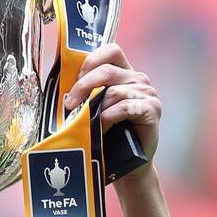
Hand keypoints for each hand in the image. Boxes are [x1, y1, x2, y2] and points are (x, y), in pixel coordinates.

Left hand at [62, 42, 159, 163]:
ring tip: (84, 122)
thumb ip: (88, 94)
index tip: (75, 79)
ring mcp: (147, 94)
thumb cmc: (110, 137)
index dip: (91, 61)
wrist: (129, 165)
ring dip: (94, 108)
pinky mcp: (152, 109)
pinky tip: (100, 128)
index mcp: (124, 73)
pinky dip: (108, 118)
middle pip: (107, 71)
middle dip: (83, 86)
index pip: (111, 51)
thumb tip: (64, 91)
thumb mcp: (97, 110)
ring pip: (113, 92)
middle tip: (70, 104)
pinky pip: (124, 107)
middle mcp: (138, 80)